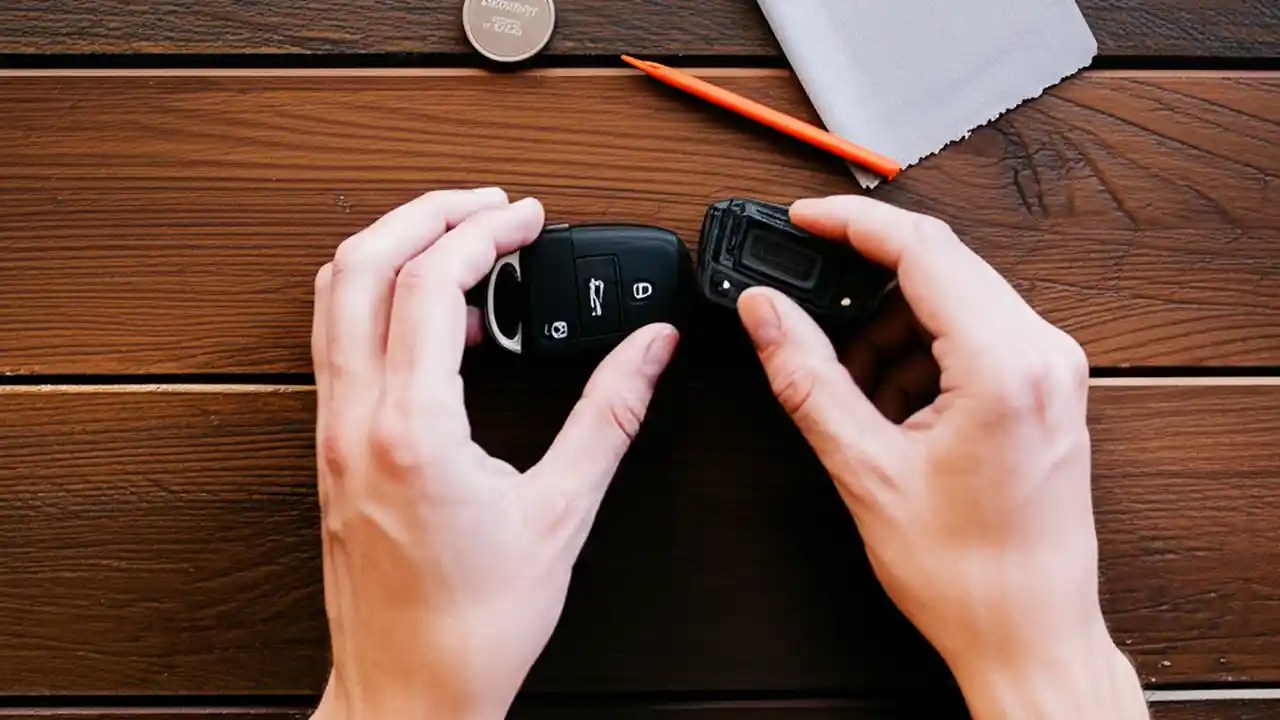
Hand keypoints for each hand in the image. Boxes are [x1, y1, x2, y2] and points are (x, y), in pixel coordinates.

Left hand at [309, 188, 678, 718]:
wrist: (409, 692)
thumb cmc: (471, 625)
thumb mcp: (561, 513)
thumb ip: (609, 416)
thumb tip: (649, 351)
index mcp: (411, 429)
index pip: (431, 280)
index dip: (484, 230)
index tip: (528, 218)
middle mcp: (355, 420)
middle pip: (360, 263)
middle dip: (426, 212)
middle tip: (490, 207)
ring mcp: (334, 432)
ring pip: (336, 297)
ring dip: (396, 250)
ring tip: (465, 246)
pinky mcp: (333, 449)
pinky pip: (341, 342)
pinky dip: (384, 303)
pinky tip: (444, 327)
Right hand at [737, 196, 1146, 719]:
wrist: (1028, 635)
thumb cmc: (970, 576)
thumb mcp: (865, 471)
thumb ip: (807, 378)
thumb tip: (766, 315)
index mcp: (1006, 365)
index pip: (922, 248)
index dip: (849, 223)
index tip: (802, 219)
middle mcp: (1044, 354)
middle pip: (939, 266)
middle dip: (863, 287)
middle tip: (807, 312)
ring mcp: (1053, 370)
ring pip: (952, 301)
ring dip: (890, 329)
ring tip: (854, 393)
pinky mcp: (1047, 388)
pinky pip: (973, 335)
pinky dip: (920, 355)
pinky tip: (890, 408)